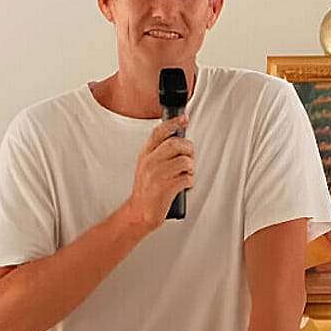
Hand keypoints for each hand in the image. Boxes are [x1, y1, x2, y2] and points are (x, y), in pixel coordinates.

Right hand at [125, 115, 192, 229]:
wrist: (140, 211)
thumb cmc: (147, 188)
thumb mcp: (147, 165)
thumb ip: (159, 151)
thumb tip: (179, 139)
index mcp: (145, 154)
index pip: (159, 132)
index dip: (173, 123)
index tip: (184, 118)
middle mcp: (150, 162)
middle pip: (175, 144)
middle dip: (188, 149)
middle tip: (189, 157)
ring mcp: (157, 174)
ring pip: (185, 161)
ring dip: (190, 168)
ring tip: (185, 174)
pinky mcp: (166, 187)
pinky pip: (187, 178)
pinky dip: (190, 181)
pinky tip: (183, 185)